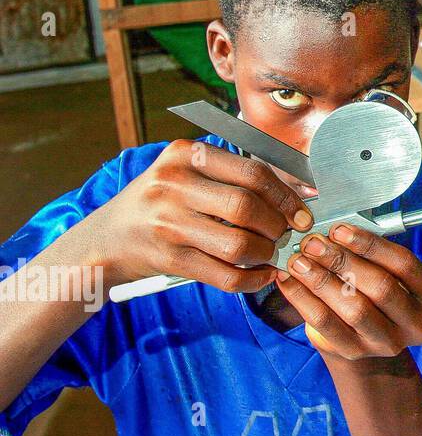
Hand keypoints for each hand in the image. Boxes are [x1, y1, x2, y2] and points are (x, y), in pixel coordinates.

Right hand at [80, 141, 311, 291]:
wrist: (105, 239)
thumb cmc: (159, 203)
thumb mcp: (184, 173)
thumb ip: (230, 176)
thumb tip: (294, 196)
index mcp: (186, 155)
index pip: (252, 172)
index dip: (285, 195)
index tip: (301, 212)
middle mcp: (173, 184)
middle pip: (247, 206)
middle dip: (278, 225)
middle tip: (288, 235)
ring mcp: (167, 223)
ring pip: (238, 243)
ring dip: (266, 254)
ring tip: (272, 254)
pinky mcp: (167, 258)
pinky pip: (223, 274)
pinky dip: (251, 280)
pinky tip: (262, 276)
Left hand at [275, 223, 421, 359]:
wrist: (369, 335)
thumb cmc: (378, 289)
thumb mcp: (389, 271)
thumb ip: (372, 253)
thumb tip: (334, 230)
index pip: (404, 264)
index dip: (370, 244)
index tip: (340, 229)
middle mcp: (417, 324)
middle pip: (380, 287)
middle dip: (343, 261)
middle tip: (313, 243)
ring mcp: (388, 343)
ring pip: (354, 309)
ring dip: (321, 280)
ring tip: (298, 260)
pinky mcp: (356, 354)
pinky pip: (326, 326)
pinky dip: (303, 300)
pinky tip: (288, 281)